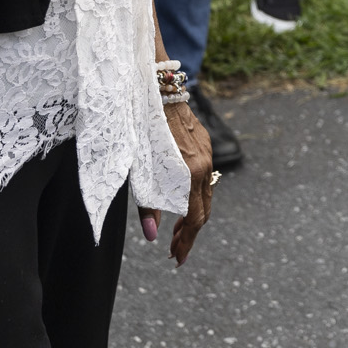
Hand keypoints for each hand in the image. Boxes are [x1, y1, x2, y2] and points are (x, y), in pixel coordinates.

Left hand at [143, 94, 214, 263]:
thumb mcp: (140, 168)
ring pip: (206, 194)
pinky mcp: (203, 143)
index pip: (194, 220)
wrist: (158, 87)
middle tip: (174, 251)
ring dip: (192, 216)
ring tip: (176, 231)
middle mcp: (204, 165)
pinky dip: (194, 196)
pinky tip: (181, 199)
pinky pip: (204, 178)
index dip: (186, 243)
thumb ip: (148, 204)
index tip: (177, 260)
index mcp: (190, 174)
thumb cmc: (143, 127)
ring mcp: (207, 153)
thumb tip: (152, 237)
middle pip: (204, 211)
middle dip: (190, 235)